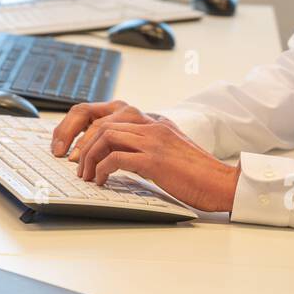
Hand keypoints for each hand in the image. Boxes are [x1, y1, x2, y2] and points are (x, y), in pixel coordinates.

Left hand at [53, 102, 239, 213]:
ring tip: (85, 174)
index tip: (74, 146)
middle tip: (71, 162)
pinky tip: (100, 181)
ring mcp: (153, 140)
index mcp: (154, 121)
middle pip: (101, 120)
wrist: (223, 183)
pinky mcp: (155, 159)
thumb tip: (114, 157)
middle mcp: (152, 124)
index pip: (110, 111)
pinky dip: (102, 169)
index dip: (85, 126)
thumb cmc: (196, 173)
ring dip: (88, 156)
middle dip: (78, 140)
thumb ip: (145, 146)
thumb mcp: (168, 151)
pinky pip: (116, 157)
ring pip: (105, 135)